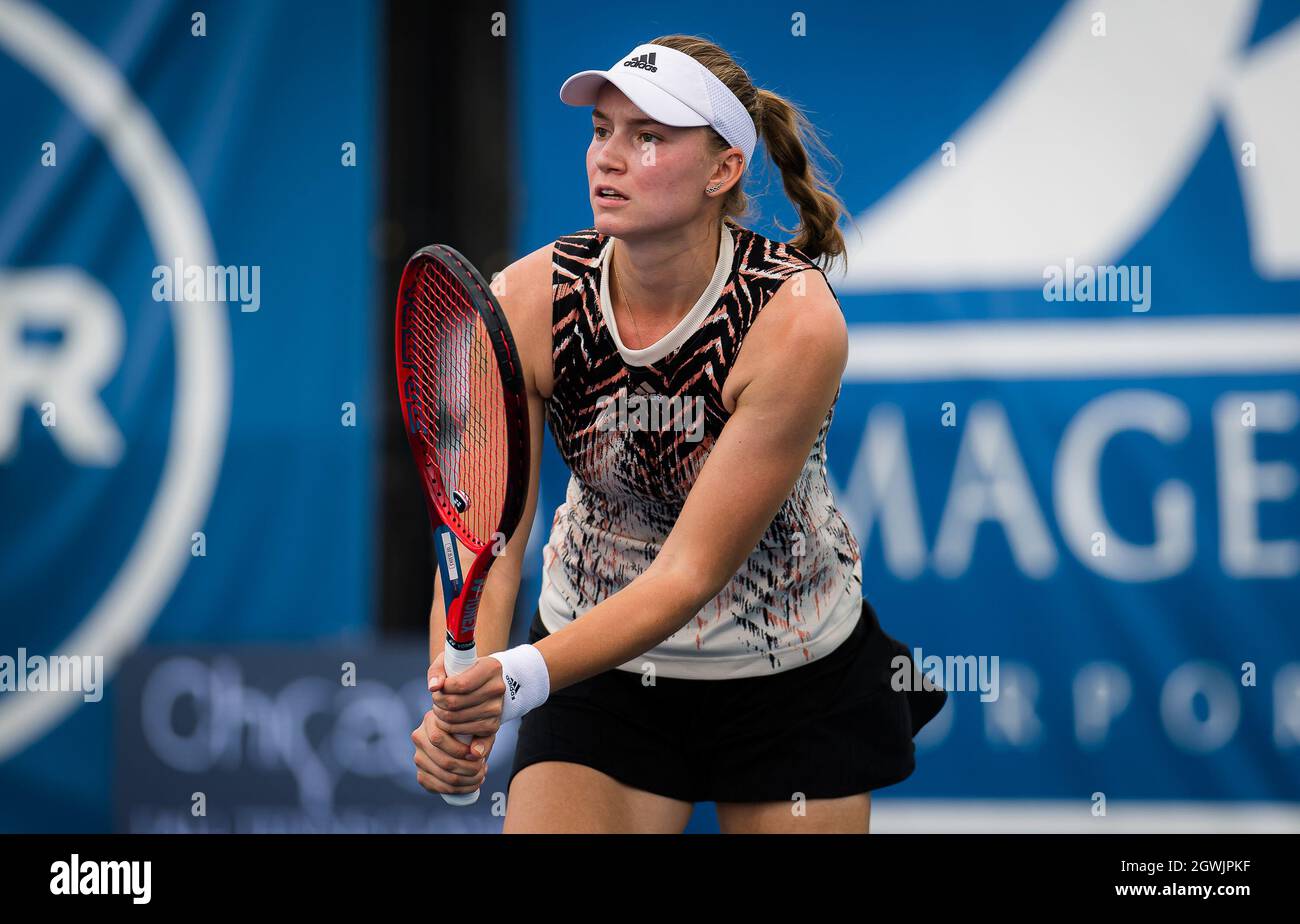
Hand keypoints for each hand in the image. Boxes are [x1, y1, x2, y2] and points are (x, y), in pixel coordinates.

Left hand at [409, 652, 495, 796]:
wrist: (484, 684)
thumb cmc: (463, 671)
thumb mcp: (450, 662)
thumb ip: (438, 671)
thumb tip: (434, 687)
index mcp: (491, 668)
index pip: (461, 684)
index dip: (444, 689)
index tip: (439, 688)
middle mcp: (498, 688)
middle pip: (457, 703)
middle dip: (439, 704)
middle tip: (436, 701)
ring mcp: (497, 709)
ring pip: (459, 720)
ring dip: (442, 718)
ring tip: (440, 710)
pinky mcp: (494, 726)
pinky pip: (467, 734)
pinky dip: (452, 731)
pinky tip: (447, 725)